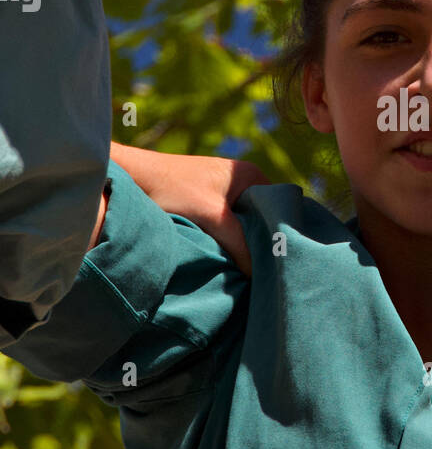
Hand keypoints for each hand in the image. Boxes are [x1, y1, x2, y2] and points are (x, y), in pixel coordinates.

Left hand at [110, 144, 270, 277]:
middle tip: (263, 267)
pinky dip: (226, 239)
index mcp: (251, 175)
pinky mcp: (207, 202)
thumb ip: (240, 243)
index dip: (280, 234)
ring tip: (244, 265)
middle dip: (260, 241)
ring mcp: (224, 191)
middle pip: (262, 218)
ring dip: (241, 242)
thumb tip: (257, 274)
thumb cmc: (174, 189)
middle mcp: (242, 180)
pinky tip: (225, 256)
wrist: (134, 176)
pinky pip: (227, 225)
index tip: (279, 258)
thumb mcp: (214, 217)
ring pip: (243, 224)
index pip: (280, 208)